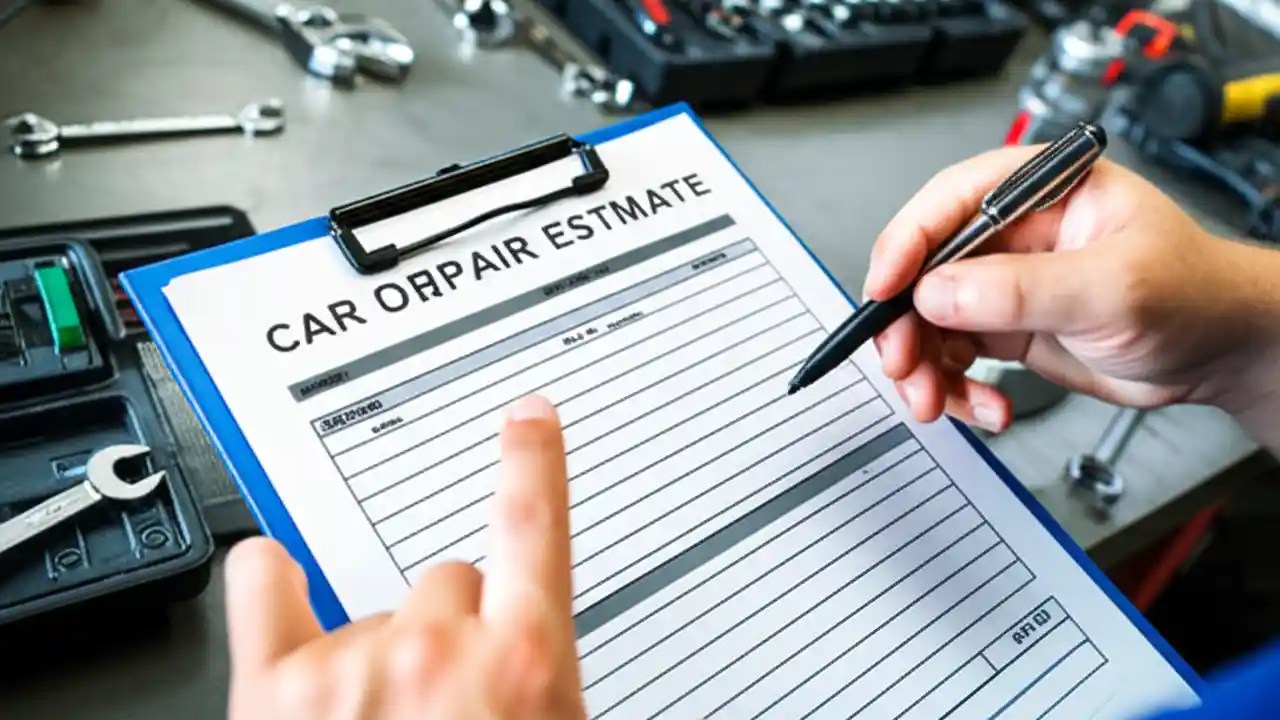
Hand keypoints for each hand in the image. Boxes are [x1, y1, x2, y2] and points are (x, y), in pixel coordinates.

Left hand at [224, 395, 585, 719]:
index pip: (532, 525)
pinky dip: (269, 575)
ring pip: (374, 608)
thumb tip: (527, 659)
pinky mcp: (274, 687)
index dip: (532, 460)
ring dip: (382, 648)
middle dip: (452, 626)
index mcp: (521, 665)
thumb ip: (534, 677)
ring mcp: (351, 664)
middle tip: (451, 697)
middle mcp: (435, 651)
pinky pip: (262, 585)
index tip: (528, 417)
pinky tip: (278, 573)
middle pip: (448, 581)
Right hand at [865, 145, 1279, 433]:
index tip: (884, 291)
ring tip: (939, 401)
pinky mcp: (1003, 326)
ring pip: (927, 321)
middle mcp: (1011, 232)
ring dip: (924, 367)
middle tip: (905, 366)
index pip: (948, 204)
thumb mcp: (1110, 289)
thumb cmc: (1192, 293)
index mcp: (1036, 190)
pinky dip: (956, 388)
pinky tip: (987, 406)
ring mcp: (1003, 282)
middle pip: (923, 269)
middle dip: (906, 325)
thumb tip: (937, 292)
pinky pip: (951, 356)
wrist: (1219, 352)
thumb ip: (1021, 289)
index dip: (905, 245)